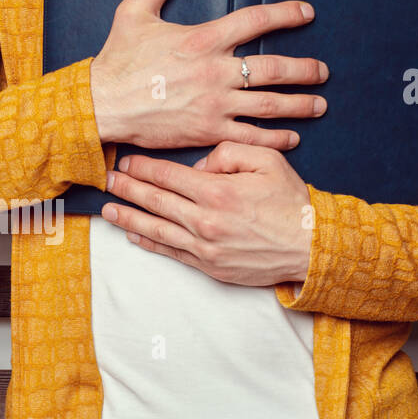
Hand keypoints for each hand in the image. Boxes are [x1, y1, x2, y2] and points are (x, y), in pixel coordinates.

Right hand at [89, 0, 328, 151]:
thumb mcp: (134, 12)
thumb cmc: (116, 61)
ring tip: (319, 104)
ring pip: (270, 104)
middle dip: (305, 69)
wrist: (101, 105)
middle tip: (322, 71)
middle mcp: (215, 71)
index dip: (287, 13)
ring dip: (300, 104)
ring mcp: (214, 104)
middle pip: (275, 68)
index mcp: (202, 39)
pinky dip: (275, 138)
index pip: (256, 20)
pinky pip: (250, 135)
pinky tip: (291, 138)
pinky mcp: (207, 131)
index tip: (306, 13)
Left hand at [100, 140, 312, 286]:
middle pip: (156, 201)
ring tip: (107, 210)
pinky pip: (172, 252)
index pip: (169, 176)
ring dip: (129, 217)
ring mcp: (205, 247)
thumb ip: (229, 152)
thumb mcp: (267, 160)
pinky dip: (150, 243)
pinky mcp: (210, 266)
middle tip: (107, 181)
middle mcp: (206, 221)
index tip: (126, 162)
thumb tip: (199, 165)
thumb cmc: (291, 202)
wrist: (311, 247)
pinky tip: (133, 234)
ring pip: (157, 229)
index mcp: (217, 191)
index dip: (143, 168)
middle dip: (128, 189)